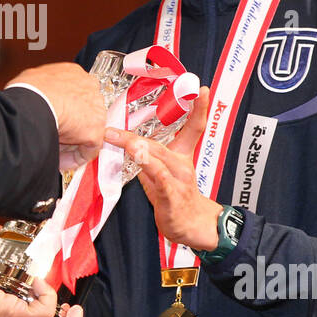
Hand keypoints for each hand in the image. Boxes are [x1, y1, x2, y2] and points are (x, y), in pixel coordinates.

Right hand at [8, 63, 105, 169]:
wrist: (34, 103)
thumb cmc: (27, 91)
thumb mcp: (30, 81)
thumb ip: (39, 90)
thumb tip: (31, 98)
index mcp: (73, 73)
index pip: (75, 93)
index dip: (65, 109)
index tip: (55, 119)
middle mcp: (89, 88)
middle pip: (83, 111)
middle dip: (71, 127)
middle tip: (55, 139)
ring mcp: (96, 109)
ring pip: (86, 131)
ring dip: (72, 144)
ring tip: (54, 153)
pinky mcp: (95, 130)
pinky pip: (87, 149)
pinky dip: (75, 158)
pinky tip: (61, 161)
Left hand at [102, 86, 221, 251]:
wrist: (194, 226)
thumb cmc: (177, 198)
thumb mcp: (161, 174)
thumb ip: (147, 158)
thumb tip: (129, 145)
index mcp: (182, 156)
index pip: (194, 128)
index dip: (199, 108)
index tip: (203, 90)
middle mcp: (181, 165)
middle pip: (160, 143)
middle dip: (134, 134)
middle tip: (113, 126)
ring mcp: (178, 180)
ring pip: (157, 159)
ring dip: (137, 148)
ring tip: (121, 139)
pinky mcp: (173, 196)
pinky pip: (161, 180)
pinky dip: (151, 169)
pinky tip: (140, 161)